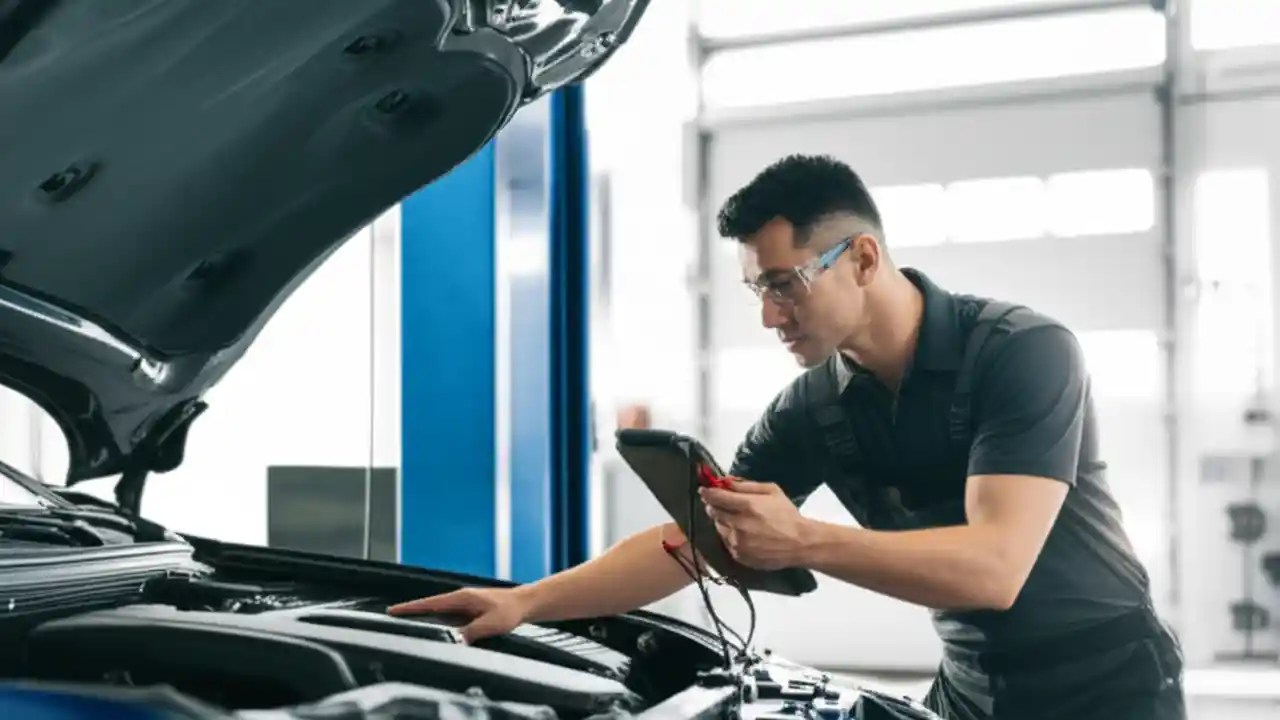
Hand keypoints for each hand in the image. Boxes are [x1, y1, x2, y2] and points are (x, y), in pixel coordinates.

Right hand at [387, 586, 530, 642]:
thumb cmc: (510, 611)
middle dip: (411, 613)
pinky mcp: (469, 614)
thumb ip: (471, 632)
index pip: (430, 603)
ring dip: (424, 619)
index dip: (410, 608)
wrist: (525, 604)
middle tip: (390, 620)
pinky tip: (432, 633)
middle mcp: (460, 600)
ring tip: (405, 627)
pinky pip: (448, 620)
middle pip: (430, 608)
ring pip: (438, 614)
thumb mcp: (491, 623)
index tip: (392, 611)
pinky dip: (438, 625)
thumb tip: (454, 640)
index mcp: (462, 598)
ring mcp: (464, 606)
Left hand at [700, 478, 810, 569]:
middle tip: (718, 503)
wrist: (801, 544)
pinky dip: (729, 536)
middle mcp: (739, 525)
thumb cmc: (787, 515)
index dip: (707, 492)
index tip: (703, 490)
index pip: (716, 497)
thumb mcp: (771, 491)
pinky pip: (726, 543)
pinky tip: (742, 534)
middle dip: (714, 506)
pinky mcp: (739, 556)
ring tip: (735, 520)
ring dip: (722, 522)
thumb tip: (725, 481)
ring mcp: (737, 543)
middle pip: (714, 513)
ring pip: (719, 528)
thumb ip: (746, 485)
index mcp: (747, 506)